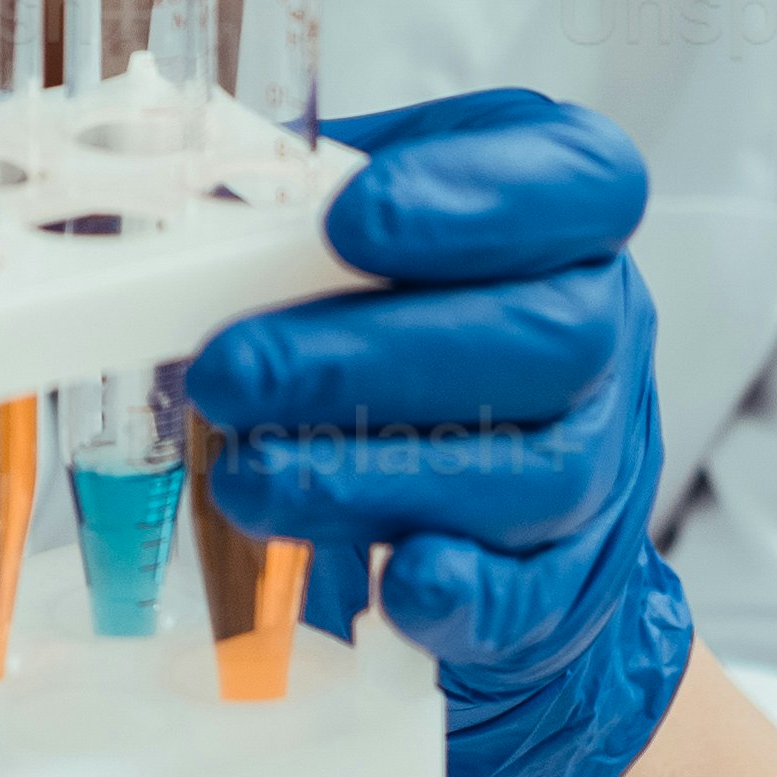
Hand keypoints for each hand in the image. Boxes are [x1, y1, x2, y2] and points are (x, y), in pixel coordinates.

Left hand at [182, 88, 691, 776]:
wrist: (500, 476)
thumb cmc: (411, 312)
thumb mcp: (369, 218)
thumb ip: (305, 193)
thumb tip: (169, 183)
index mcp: (571, 218)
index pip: (579, 181)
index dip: (474, 199)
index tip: (348, 221)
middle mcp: (607, 331)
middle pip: (544, 339)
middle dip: (370, 358)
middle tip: (230, 372)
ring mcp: (599, 464)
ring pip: (530, 473)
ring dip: (375, 477)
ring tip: (245, 475)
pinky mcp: (566, 582)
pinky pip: (533, 596)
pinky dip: (463, 595)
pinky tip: (391, 586)